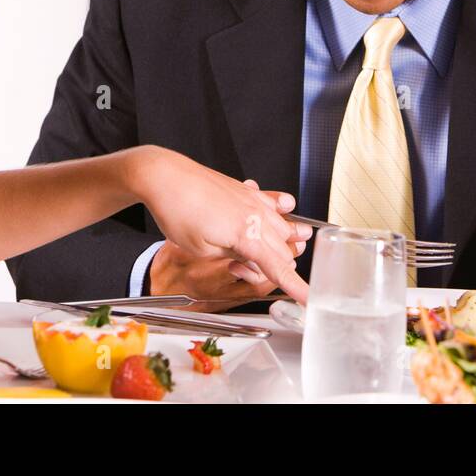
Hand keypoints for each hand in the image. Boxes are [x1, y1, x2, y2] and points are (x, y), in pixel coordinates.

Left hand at [131, 150, 309, 302]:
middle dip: (274, 266)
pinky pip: (273, 204)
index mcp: (247, 234)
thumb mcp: (202, 249)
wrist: (165, 176)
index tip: (310, 299)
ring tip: (245, 249)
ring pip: (283, 227)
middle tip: (239, 267)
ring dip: (277, 243)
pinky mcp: (246, 190)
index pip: (279, 267)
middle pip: (284, 250)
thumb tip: (251, 260)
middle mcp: (256, 215)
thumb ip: (233, 256)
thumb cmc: (178, 211)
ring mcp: (253, 199)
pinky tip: (279, 211)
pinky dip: (278, 213)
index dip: (296, 287)